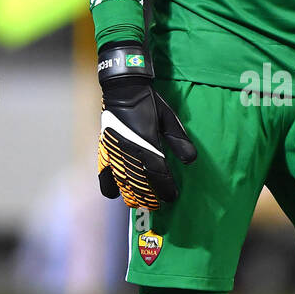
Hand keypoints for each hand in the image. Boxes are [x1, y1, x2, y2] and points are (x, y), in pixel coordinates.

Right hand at [96, 44, 196, 208]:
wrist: (123, 89)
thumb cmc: (148, 103)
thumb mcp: (169, 119)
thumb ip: (180, 141)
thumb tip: (190, 161)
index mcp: (148, 145)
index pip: (159, 176)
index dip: (166, 190)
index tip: (171, 197)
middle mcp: (131, 153)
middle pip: (141, 185)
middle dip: (150, 197)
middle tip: (157, 204)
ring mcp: (115, 154)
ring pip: (123, 184)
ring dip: (133, 196)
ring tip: (140, 202)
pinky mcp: (104, 152)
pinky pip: (103, 175)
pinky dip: (109, 187)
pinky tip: (115, 195)